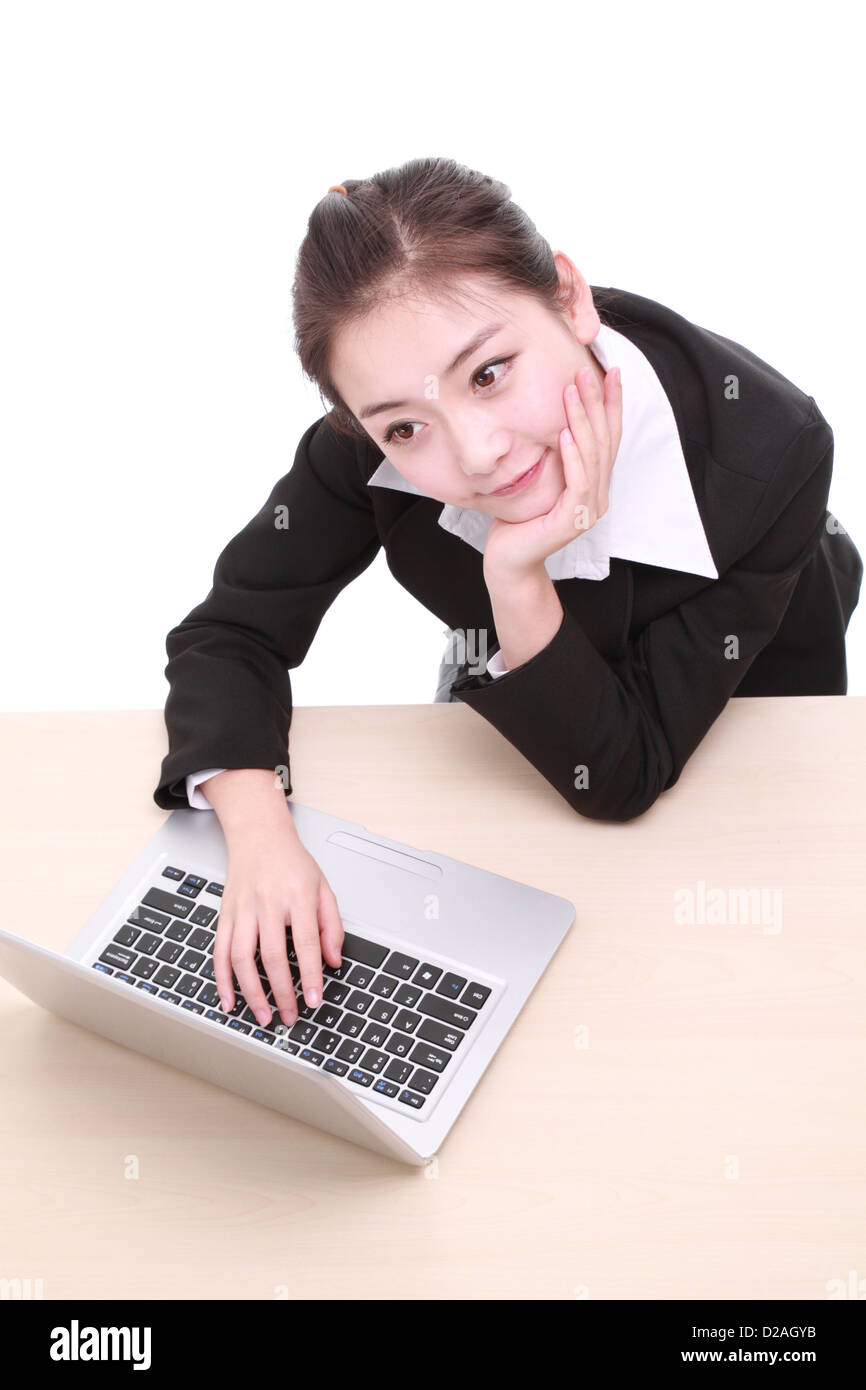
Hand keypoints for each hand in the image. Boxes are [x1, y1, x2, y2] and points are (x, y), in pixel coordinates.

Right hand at [212, 822, 343, 1029]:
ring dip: (251, 993)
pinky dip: (221, 979)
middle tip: (290, 1017)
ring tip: (263, 1016)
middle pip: (271, 956)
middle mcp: (267, 903)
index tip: (314, 1000)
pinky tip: (228, 1000)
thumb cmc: (292, 862)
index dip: (309, 976)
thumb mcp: (323, 887)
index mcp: (298, 896)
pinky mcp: (225, 914)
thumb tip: (333, 961)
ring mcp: (242, 909)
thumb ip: (331, 925)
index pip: (305, 943)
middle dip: (281, 993)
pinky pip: (219, 951)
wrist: (258, 835)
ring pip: (241, 957)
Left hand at [483, 364, 622, 577]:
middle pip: (605, 440)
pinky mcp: (573, 520)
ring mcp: (589, 509)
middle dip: (597, 402)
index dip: (612, 403)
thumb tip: (552, 417)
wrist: (509, 561)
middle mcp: (598, 495)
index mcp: (594, 483)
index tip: (609, 370)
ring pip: (592, 456)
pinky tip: (566, 434)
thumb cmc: (519, 519)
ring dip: (583, 420)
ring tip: (571, 391)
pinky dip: (573, 457)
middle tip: (586, 370)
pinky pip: (578, 482)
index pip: (609, 436)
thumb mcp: (539, 477)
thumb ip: (554, 455)